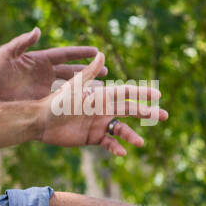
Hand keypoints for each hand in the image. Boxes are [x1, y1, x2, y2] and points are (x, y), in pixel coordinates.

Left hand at [0, 27, 101, 100]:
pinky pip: (59, 100)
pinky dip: (71, 102)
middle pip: (72, 71)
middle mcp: (45, 73)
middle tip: (107, 72)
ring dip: (84, 88)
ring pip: (68, 87)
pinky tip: (83, 105)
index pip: (65, 55)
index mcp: (40, 59)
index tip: (97, 51)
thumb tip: (37, 30)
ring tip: (102, 90)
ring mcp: (43, 87)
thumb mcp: (8, 53)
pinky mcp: (38, 100)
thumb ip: (22, 42)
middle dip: (89, 71)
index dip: (81, 53)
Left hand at [39, 53, 165, 155]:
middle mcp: (103, 109)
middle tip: (164, 115)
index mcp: (101, 95)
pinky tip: (122, 152)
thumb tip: (101, 53)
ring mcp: (98, 124)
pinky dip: (116, 147)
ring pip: (121, 129)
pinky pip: (108, 143)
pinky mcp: (92, 137)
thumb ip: (89, 73)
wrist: (41, 120)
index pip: (127, 93)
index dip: (142, 93)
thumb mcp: (74, 86)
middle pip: (130, 110)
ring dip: (131, 135)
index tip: (158, 95)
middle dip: (147, 112)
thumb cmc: (56, 102)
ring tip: (141, 142)